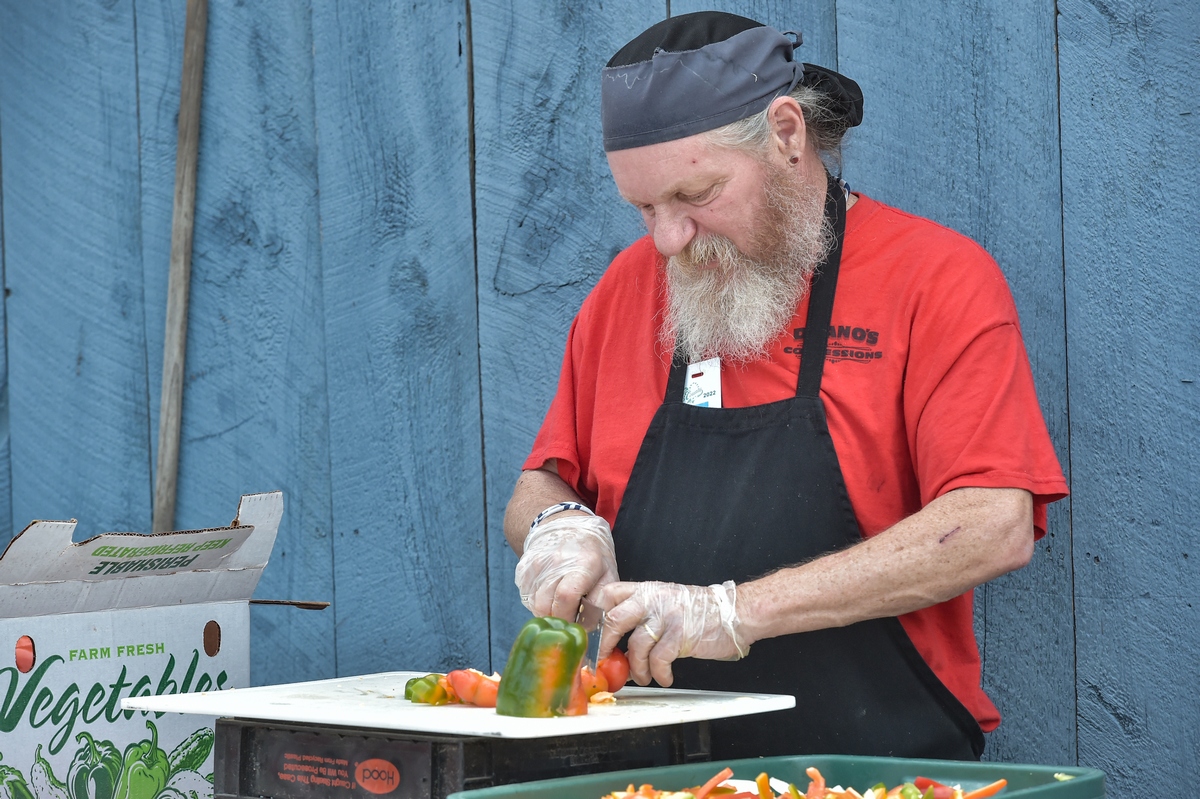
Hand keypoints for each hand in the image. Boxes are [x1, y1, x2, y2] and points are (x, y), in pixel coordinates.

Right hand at [514, 515, 618, 618]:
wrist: (564, 524)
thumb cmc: (591, 552)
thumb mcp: (607, 572)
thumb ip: (601, 601)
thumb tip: (589, 627)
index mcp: (583, 563)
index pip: (566, 598)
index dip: (568, 618)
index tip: (574, 624)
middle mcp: (556, 561)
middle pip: (546, 606)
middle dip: (556, 619)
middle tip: (567, 617)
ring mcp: (536, 564)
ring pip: (534, 604)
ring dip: (547, 611)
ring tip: (559, 603)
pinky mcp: (523, 568)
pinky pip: (526, 596)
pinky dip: (537, 601)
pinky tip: (549, 592)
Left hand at [595, 580, 750, 686]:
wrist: (733, 614)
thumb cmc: (697, 612)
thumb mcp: (664, 603)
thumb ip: (640, 614)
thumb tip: (613, 641)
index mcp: (645, 590)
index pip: (608, 594)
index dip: (593, 615)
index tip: (587, 636)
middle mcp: (653, 599)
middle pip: (613, 619)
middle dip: (603, 646)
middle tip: (602, 663)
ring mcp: (667, 616)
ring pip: (636, 645)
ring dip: (635, 668)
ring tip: (642, 677)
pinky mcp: (681, 635)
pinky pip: (659, 660)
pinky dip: (658, 674)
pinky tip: (664, 677)